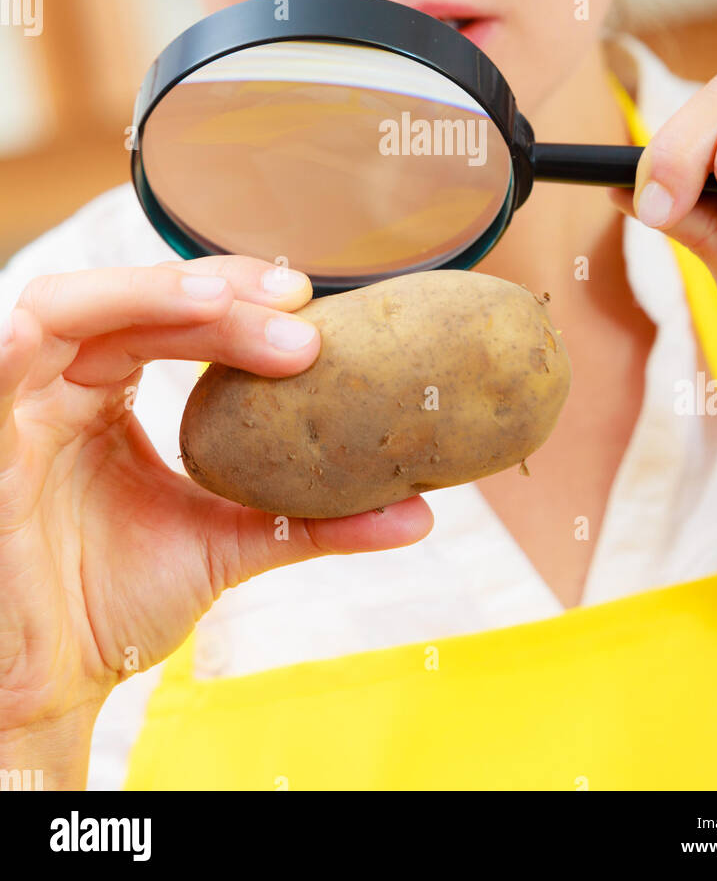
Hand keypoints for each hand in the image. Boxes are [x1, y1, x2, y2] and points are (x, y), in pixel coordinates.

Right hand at [0, 258, 432, 734]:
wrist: (56, 679)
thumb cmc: (119, 601)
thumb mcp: (231, 544)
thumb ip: (315, 519)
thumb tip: (419, 510)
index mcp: (111, 389)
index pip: (175, 312)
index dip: (238, 297)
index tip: (310, 309)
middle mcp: (65, 383)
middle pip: (137, 300)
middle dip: (217, 295)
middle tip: (295, 311)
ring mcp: (23, 402)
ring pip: (69, 305)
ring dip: (148, 293)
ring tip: (226, 304)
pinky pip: (4, 357)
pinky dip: (41, 332)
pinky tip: (121, 326)